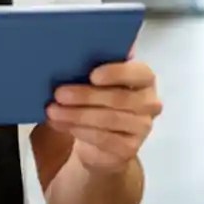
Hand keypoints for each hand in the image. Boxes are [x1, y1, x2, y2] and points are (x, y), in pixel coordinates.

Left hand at [44, 59, 161, 175]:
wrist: (101, 141)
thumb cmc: (98, 100)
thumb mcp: (98, 82)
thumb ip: (95, 66)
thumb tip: (72, 54)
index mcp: (144, 79)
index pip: (139, 73)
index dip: (117, 73)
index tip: (92, 75)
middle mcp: (150, 103)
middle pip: (119, 98)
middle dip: (85, 95)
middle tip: (59, 94)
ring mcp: (142, 128)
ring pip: (108, 119)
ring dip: (77, 115)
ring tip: (53, 111)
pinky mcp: (130, 149)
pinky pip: (103, 139)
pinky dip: (79, 131)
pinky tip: (61, 125)